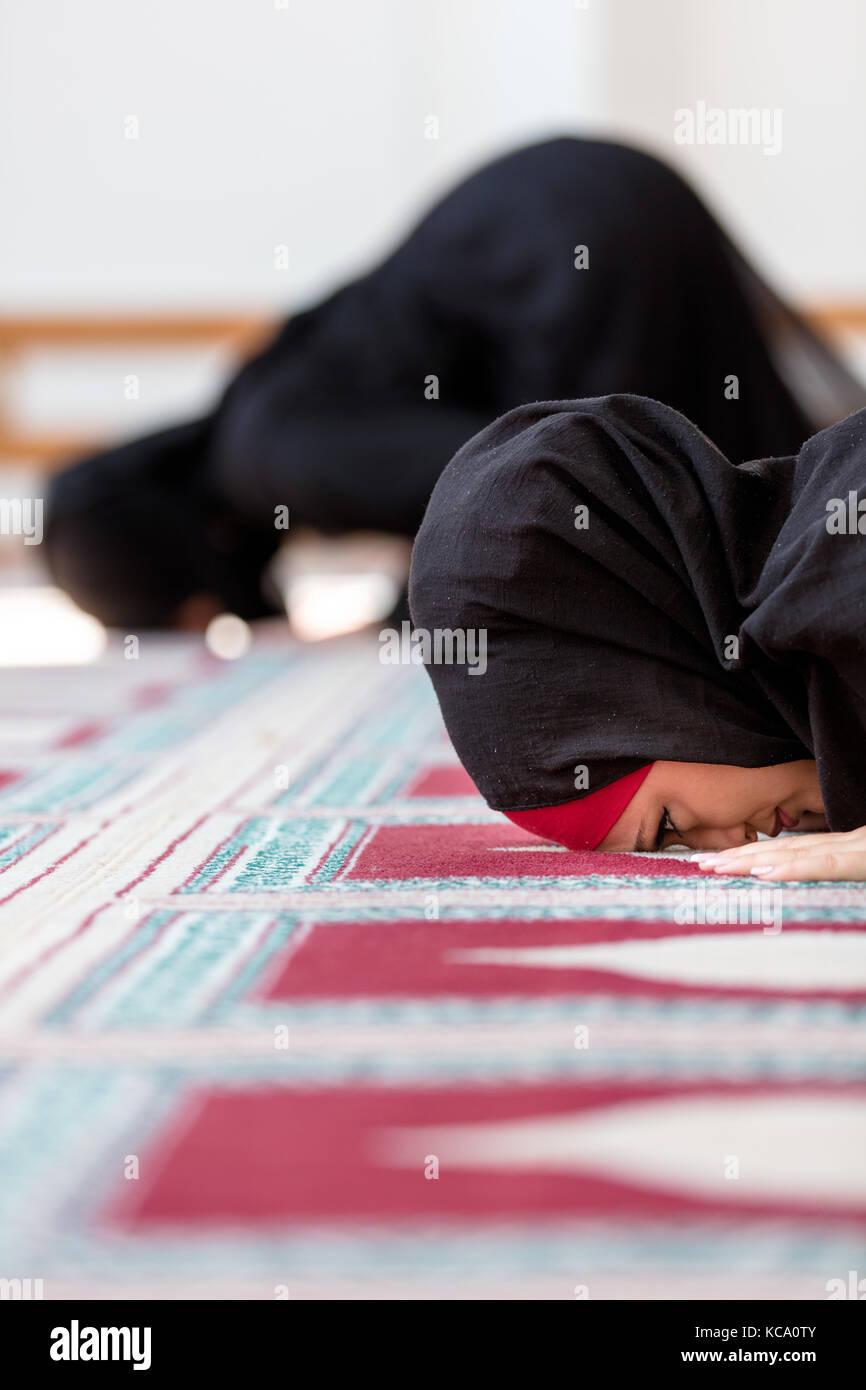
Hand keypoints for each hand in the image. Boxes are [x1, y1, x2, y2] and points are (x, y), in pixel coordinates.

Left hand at [692, 825, 865, 881]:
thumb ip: (840, 870)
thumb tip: (800, 883)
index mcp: (844, 848)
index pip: (789, 850)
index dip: (750, 855)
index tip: (715, 862)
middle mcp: (846, 844)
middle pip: (783, 849)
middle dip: (738, 856)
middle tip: (699, 863)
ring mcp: (857, 850)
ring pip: (795, 853)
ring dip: (751, 859)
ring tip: (716, 866)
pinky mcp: (865, 862)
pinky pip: (825, 865)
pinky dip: (791, 868)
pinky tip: (762, 873)